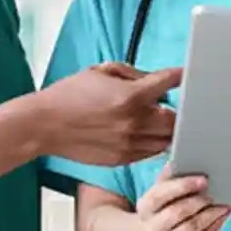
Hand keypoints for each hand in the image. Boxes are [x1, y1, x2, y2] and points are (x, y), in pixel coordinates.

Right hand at [36, 63, 180, 165]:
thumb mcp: (102, 71)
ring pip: (165, 141)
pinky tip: (148, 135)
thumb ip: (133, 74)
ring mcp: (129, 144)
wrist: (44, 125)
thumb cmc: (69, 95)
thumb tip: (154, 80)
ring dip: (167, 131)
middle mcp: (135, 122)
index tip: (186, 76)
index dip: (181, 77)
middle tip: (177, 106)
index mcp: (132, 96)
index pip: (169, 83)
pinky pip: (149, 153)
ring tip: (163, 122)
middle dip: (179, 111)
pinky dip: (153, 144)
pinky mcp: (122, 159)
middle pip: (176, 120)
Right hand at [135, 165, 230, 230]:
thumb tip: (182, 155)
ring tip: (226, 202)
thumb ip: (170, 175)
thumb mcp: (159, 191)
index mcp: (144, 208)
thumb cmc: (161, 209)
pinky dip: (215, 228)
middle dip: (199, 201)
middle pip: (177, 213)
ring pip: (191, 229)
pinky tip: (223, 215)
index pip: (159, 196)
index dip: (182, 186)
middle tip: (218, 191)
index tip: (203, 179)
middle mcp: (151, 229)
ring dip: (212, 214)